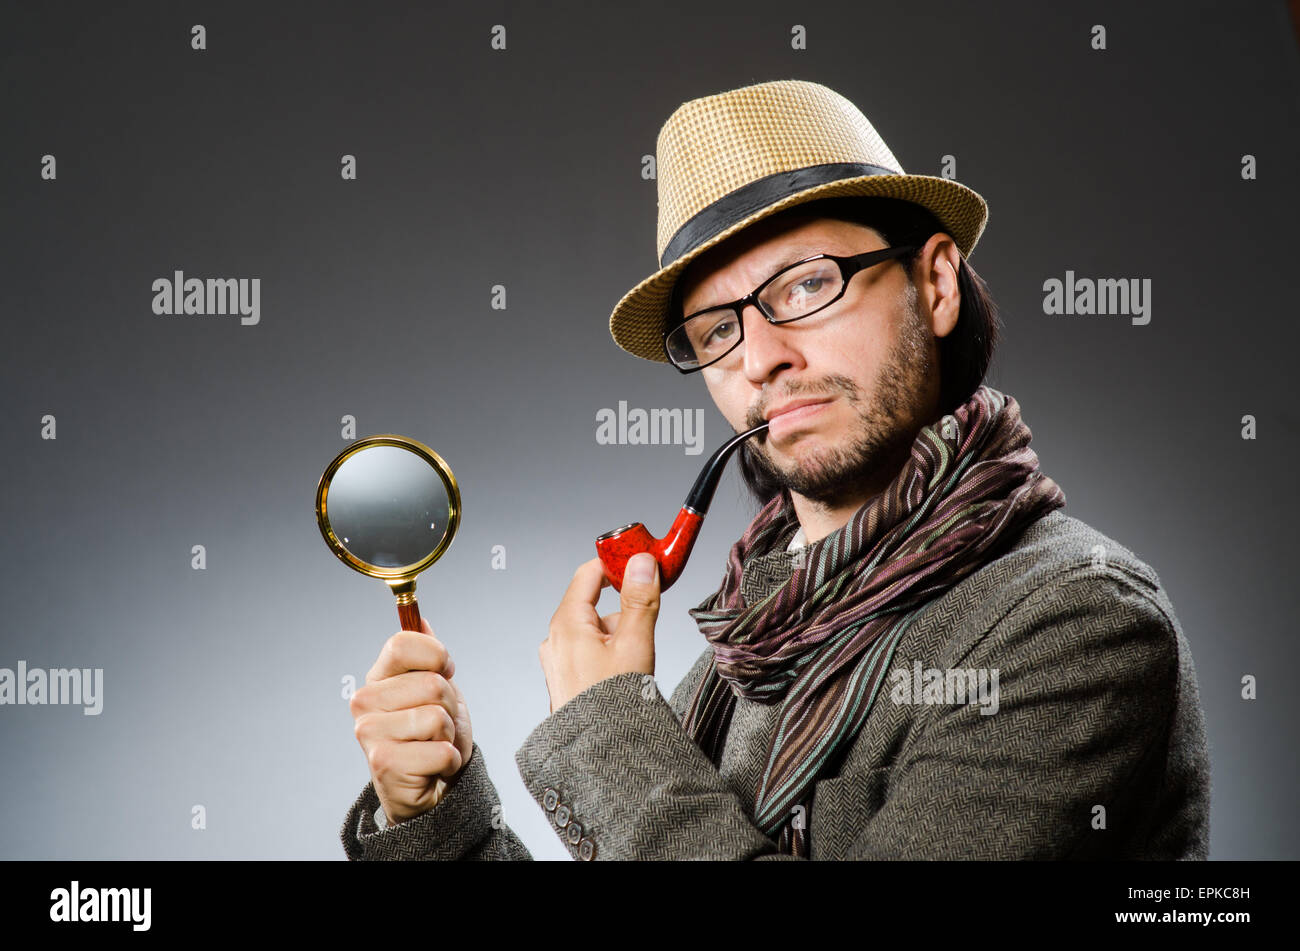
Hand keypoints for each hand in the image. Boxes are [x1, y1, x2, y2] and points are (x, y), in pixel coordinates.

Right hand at [350, 617, 473, 825]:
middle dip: (449, 705)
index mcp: (378, 678)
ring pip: (437, 716)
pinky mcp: (382, 763)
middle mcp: (364, 702)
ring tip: (433, 745)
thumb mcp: (436, 690)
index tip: (445, 671)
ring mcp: (369, 733)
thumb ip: (427, 656)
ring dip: (448, 735)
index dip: (437, 655)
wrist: (432, 787)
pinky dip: (449, 760)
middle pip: (432, 683)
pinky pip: (440, 750)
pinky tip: (434, 767)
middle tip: (437, 725)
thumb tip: (420, 620)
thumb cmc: (433, 736)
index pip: (402, 643)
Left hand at [539, 553, 659, 713]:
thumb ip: (640, 599)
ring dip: (620, 634)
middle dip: (624, 608)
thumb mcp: (634, 643)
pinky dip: (611, 652)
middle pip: (595, 602)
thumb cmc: (610, 703)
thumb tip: (642, 563)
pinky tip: (624, 672)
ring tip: (636, 660)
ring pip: (597, 629)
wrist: (597, 752)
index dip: (615, 564)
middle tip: (647, 623)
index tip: (640, 563)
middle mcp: (557, 637)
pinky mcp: (567, 677)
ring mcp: (559, 659)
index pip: (589, 573)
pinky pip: (591, 650)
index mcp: (567, 622)